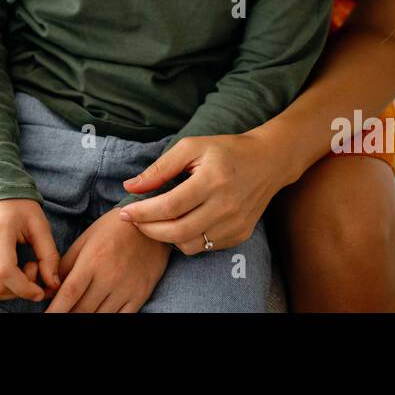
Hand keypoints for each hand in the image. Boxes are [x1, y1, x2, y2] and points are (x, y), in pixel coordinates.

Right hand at [0, 198, 61, 302]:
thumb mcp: (39, 225)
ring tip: (18, 269)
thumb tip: (53, 285)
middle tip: (32, 268)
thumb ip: (49, 255)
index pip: (5, 273)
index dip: (24, 289)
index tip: (39, 292)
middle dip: (19, 289)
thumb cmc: (18, 208)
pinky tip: (6, 273)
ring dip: (7, 291)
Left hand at [44, 209, 172, 311]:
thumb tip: (48, 289)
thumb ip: (65, 265)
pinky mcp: (140, 295)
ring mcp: (126, 288)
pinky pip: (121, 319)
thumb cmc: (112, 229)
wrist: (151, 225)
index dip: (55, 310)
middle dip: (67, 314)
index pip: (69, 293)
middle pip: (82, 309)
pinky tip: (98, 315)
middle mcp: (109, 277)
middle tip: (60, 313)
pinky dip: (107, 320)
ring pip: (99, 316)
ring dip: (84, 318)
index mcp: (92, 260)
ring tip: (77, 312)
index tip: (45, 317)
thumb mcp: (85, 240)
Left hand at [115, 132, 286, 253]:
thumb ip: (160, 168)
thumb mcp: (191, 147)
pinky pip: (204, 247)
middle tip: (135, 221)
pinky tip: (183, 222)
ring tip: (158, 221)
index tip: (125, 212)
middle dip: (148, 229)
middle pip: (176, 231)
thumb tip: (130, 187)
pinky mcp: (240, 235)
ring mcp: (235, 224)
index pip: (169, 206)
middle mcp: (226, 206)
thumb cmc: (225, 150)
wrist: (269, 161)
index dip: (142, 213)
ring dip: (167, 237)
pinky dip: (187, 239)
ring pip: (189, 245)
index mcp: (212, 180)